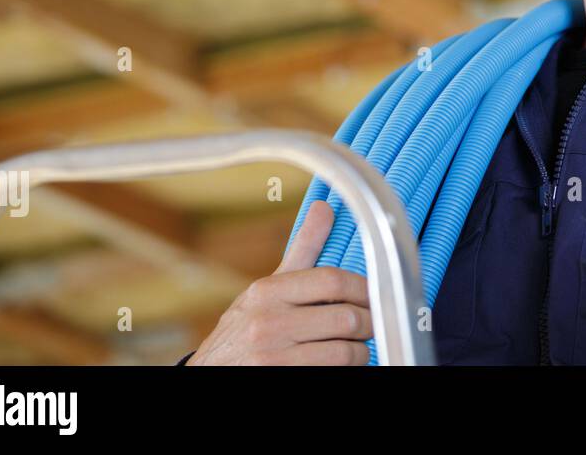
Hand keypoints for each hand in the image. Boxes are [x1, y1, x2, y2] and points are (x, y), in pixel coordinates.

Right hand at [186, 200, 373, 364]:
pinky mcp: (278, 378)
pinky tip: (343, 363)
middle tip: (372, 324)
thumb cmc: (245, 329)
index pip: (331, 280)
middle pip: (344, 318)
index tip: (374, 295)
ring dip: (360, 350)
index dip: (363, 288)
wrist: (210, 372)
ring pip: (343, 352)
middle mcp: (268, 322)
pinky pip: (330, 371)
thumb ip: (302, 250)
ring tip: (359, 346)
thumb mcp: (267, 289)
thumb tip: (324, 208)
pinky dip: (346, 368)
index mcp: (268, 292)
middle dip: (368, 322)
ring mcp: (272, 356)